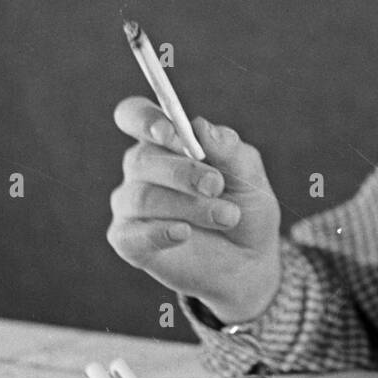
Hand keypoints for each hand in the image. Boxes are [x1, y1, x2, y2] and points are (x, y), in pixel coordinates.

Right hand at [107, 97, 281, 320]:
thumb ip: (229, 150)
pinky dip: (159, 232)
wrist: (247, 262)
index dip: (146, 120)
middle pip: (142, 159)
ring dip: (188, 206)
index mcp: (165, 142)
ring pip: (143, 196)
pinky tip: (184, 233)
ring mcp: (130, 204)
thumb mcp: (250, 178)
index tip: (175, 135)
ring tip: (227, 216)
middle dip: (183, 172)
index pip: (134, 115)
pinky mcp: (128, 240)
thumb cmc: (245, 210)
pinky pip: (131, 233)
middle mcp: (141, 168)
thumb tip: (203, 126)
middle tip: (217, 185)